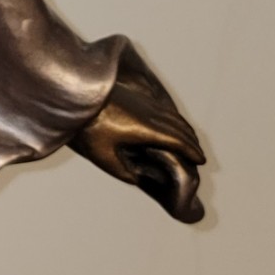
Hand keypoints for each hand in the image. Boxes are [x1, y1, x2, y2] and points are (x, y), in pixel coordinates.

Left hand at [70, 43, 205, 222]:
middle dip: (191, 140)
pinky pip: (160, 108)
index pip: (177, 141)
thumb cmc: (85, 128)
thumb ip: (124, 172)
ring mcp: (141, 102)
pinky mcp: (133, 96)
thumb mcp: (104, 158)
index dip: (191, 151)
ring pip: (170, 115)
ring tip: (188, 138)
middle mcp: (149, 113)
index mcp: (146, 129)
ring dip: (183, 127)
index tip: (202, 160)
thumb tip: (139, 180)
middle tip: (198, 152)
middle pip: (178, 126)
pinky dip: (171, 118)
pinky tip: (167, 122)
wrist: (71, 95)